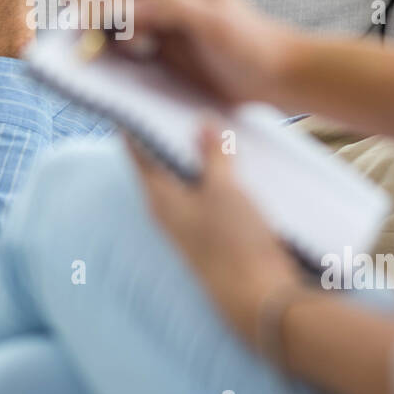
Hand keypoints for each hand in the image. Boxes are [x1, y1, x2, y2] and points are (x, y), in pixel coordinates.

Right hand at [71, 0, 296, 104]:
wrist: (261, 76)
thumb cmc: (248, 44)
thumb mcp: (216, 22)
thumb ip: (170, 6)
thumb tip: (118, 10)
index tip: (117, 9)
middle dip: (92, 1)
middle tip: (104, 37)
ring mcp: (140, 0)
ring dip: (94, 23)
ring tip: (134, 50)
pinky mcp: (135, 30)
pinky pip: (98, 27)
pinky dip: (99, 42)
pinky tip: (131, 58)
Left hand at [128, 121, 306, 351]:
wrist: (258, 299)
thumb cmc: (234, 242)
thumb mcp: (224, 190)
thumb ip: (212, 155)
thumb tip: (201, 124)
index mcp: (158, 197)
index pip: (137, 152)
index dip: (135, 124)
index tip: (137, 95)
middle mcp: (167, 212)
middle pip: (158, 164)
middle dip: (164, 134)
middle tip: (175, 99)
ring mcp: (188, 225)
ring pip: (181, 179)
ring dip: (190, 154)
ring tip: (204, 122)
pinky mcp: (210, 236)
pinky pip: (202, 194)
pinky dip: (208, 174)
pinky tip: (227, 162)